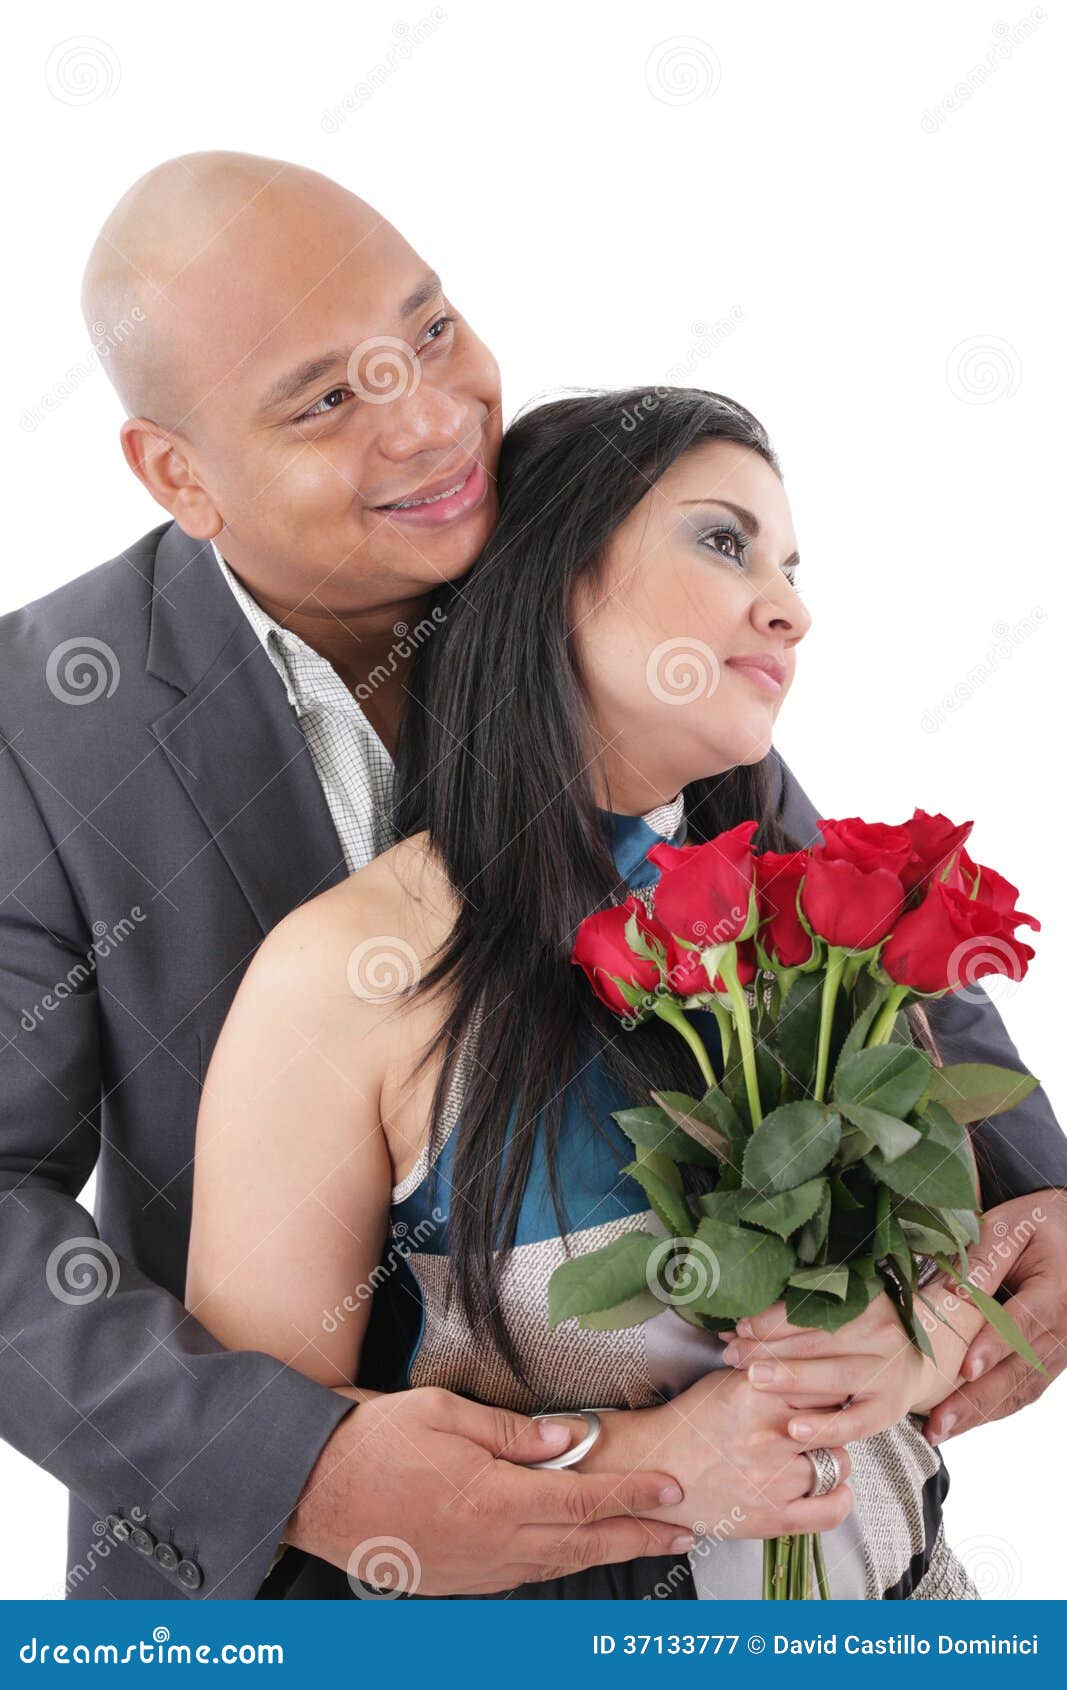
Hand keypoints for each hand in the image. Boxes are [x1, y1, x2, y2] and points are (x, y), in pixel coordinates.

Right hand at [285, 1385, 691, 1594]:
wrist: (312, 1491)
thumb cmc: (372, 1443)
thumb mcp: (445, 1414)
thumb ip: (513, 1431)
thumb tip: (568, 1439)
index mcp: (495, 1498)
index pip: (585, 1501)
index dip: (635, 1497)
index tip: (671, 1492)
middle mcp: (493, 1543)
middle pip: (583, 1545)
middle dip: (638, 1537)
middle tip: (681, 1533)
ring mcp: (475, 1569)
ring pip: (556, 1565)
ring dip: (604, 1553)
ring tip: (640, 1541)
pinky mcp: (457, 1580)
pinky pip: (521, 1574)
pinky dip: (557, 1561)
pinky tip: (570, 1549)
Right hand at [585, 1367, 852, 1540]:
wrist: (655, 1467)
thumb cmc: (690, 1423)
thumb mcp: (728, 1380)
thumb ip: (770, 1371)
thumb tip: (809, 1364)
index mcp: (759, 1394)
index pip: (824, 1382)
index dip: (832, 1386)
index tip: (833, 1389)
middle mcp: (771, 1434)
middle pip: (837, 1420)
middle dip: (837, 1420)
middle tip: (831, 1421)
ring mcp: (774, 1479)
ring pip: (839, 1462)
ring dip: (836, 1457)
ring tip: (823, 1453)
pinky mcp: (773, 1516)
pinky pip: (828, 1511)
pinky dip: (840, 1500)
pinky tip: (836, 1489)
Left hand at [718, 1291, 938, 1446]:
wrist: (914, 1364)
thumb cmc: (860, 1338)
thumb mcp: (841, 1314)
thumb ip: (797, 1314)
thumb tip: (739, 1325)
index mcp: (867, 1301)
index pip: (812, 1307)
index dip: (771, 1317)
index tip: (740, 1326)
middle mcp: (883, 1333)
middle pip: (818, 1339)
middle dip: (770, 1347)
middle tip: (734, 1354)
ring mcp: (890, 1373)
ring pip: (835, 1376)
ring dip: (791, 1378)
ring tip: (754, 1379)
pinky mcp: (892, 1410)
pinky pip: (856, 1422)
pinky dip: (825, 1427)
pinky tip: (794, 1428)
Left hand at [923, 1189, 1066, 1445]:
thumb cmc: (1039, 1227)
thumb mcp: (1012, 1226)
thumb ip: (985, 1258)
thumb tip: (953, 1294)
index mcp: (1054, 1292)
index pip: (1022, 1323)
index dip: (994, 1347)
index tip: (967, 1368)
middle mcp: (1063, 1330)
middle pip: (1019, 1371)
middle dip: (977, 1400)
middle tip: (939, 1423)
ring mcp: (1060, 1352)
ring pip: (1021, 1389)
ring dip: (981, 1413)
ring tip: (941, 1431)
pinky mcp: (1051, 1362)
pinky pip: (1024, 1391)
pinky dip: (994, 1410)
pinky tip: (963, 1422)